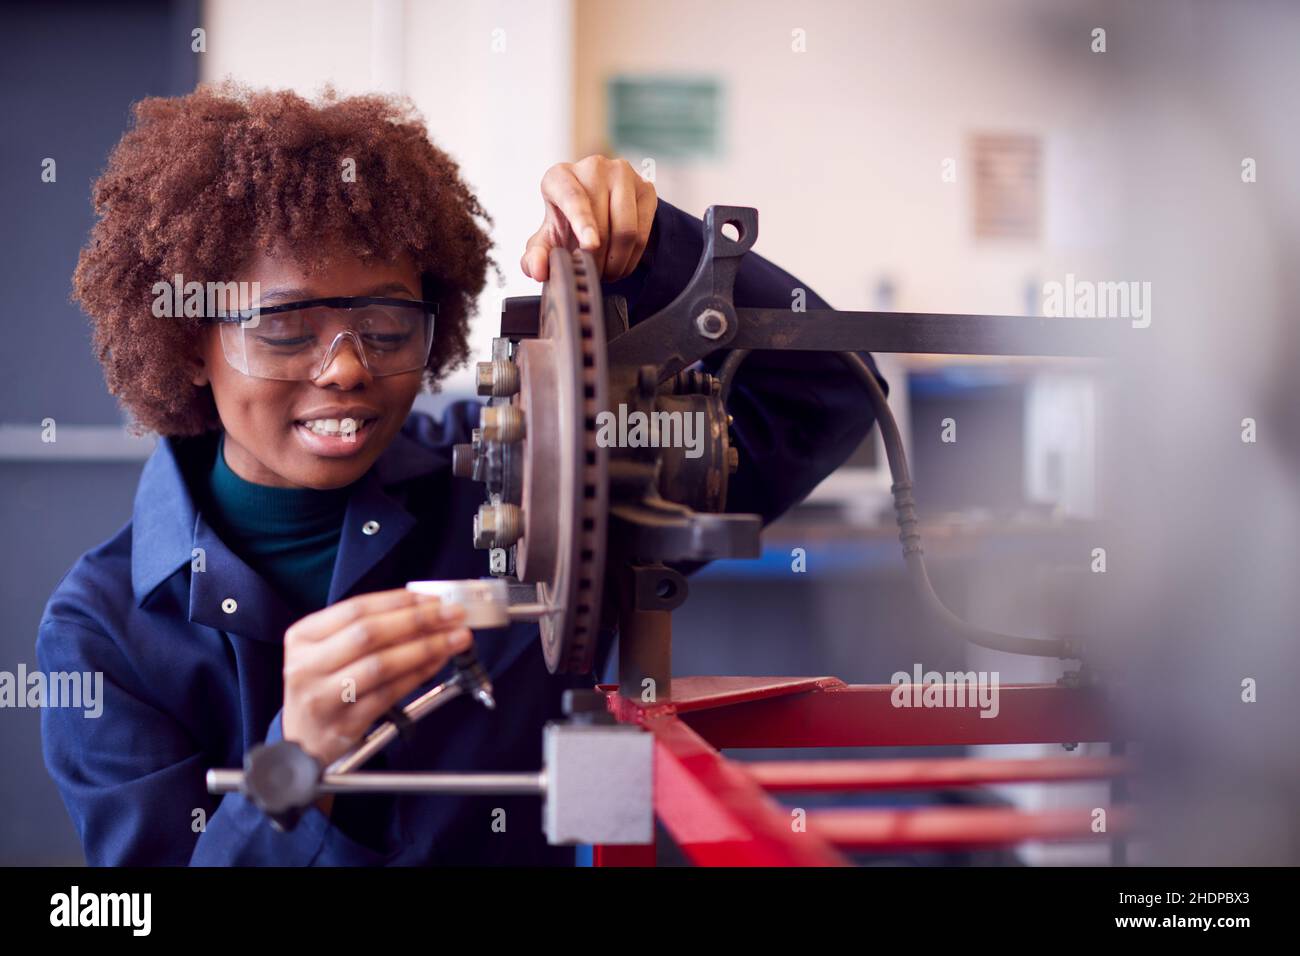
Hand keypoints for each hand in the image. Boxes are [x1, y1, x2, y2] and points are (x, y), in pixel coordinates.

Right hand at [281, 589, 471, 768]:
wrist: (303, 740)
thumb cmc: (324, 686)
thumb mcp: (329, 650)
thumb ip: (367, 628)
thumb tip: (425, 609)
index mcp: (303, 637)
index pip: (356, 609)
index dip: (399, 601)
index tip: (433, 598)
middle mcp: (307, 665)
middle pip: (369, 634)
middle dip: (418, 620)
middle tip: (453, 614)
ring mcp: (324, 697)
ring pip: (381, 664)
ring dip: (426, 647)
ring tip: (455, 638)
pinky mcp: (344, 723)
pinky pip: (389, 693)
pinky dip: (419, 675)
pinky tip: (438, 662)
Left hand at [521, 155, 657, 282]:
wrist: (597, 214)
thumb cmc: (566, 227)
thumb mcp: (547, 243)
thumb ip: (534, 258)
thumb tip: (538, 270)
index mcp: (560, 176)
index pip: (573, 197)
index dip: (583, 223)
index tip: (590, 246)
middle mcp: (592, 167)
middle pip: (602, 221)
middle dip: (598, 258)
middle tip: (593, 275)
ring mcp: (622, 174)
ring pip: (627, 228)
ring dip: (617, 261)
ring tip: (607, 272)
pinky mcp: (645, 188)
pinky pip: (643, 232)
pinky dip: (632, 257)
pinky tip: (621, 263)